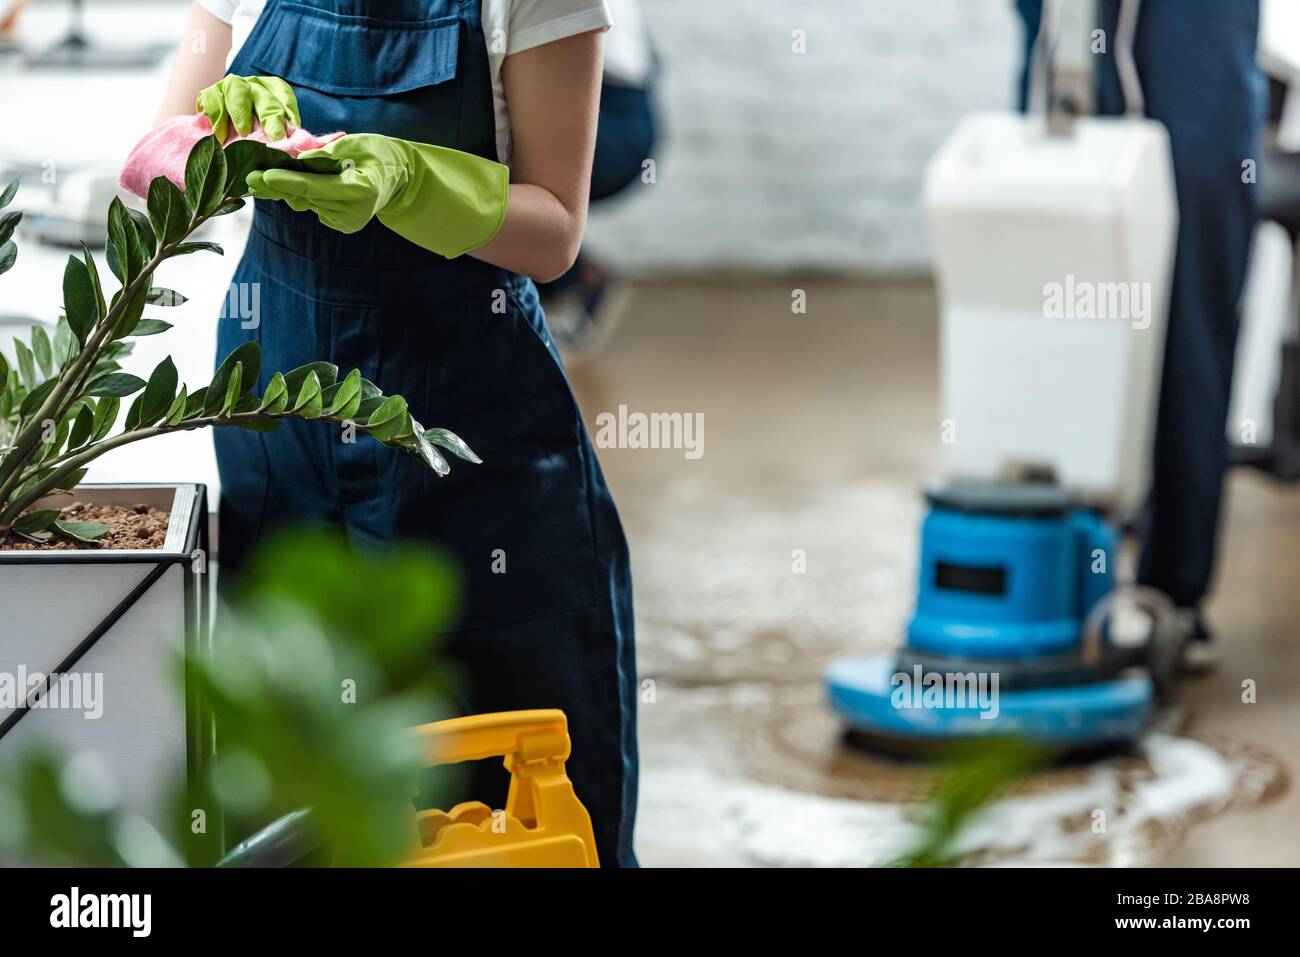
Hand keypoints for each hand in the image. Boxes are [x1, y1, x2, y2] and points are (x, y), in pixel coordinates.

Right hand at [198, 75, 299, 142]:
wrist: (226, 138)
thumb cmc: (258, 137)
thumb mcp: (274, 136)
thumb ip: (286, 140)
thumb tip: (301, 152)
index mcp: (275, 92)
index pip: (284, 98)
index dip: (288, 114)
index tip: (292, 133)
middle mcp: (254, 85)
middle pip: (263, 95)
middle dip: (270, 117)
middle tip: (275, 137)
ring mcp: (231, 86)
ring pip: (236, 89)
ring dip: (241, 112)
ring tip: (244, 134)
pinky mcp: (211, 93)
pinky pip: (211, 97)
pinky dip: (215, 116)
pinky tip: (220, 136)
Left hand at [246, 133, 509, 257]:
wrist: (401, 177)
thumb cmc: (380, 154)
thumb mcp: (355, 144)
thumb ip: (326, 152)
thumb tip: (297, 158)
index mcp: (360, 191)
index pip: (315, 187)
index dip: (286, 181)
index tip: (262, 176)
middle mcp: (353, 212)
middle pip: (305, 198)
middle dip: (276, 187)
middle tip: (248, 179)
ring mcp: (347, 222)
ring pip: (305, 203)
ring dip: (283, 189)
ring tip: (259, 178)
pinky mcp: (341, 224)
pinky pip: (312, 206)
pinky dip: (299, 193)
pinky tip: (285, 183)